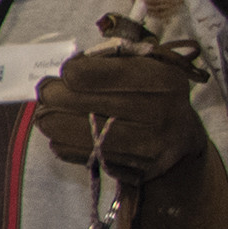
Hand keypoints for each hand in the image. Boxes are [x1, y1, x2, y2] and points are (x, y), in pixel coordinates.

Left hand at [34, 46, 209, 181]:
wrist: (181, 141)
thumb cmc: (156, 93)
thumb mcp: (148, 65)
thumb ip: (111, 59)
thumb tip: (69, 68)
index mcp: (162, 80)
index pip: (94, 75)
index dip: (71, 72)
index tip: (67, 73)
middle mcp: (158, 114)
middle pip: (78, 102)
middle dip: (53, 95)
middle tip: (46, 91)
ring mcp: (145, 146)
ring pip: (73, 131)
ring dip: (51, 120)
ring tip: (48, 112)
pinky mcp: (131, 170)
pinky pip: (78, 154)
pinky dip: (62, 141)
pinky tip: (62, 132)